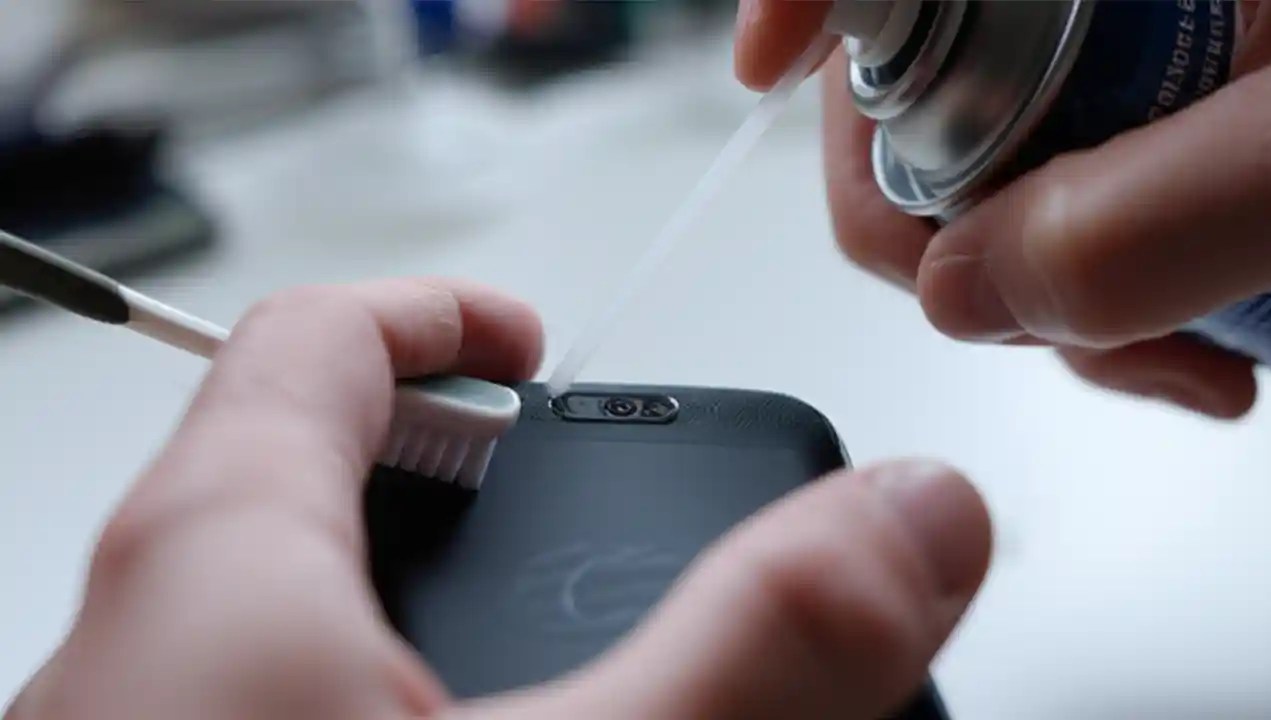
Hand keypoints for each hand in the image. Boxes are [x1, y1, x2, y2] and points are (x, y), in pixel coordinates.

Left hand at [5, 279, 989, 719]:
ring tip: (574, 686)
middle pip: (307, 481)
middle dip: (465, 493)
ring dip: (440, 633)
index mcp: (214, 574)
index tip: (532, 343)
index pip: (319, 342)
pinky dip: (393, 718)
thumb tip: (920, 519)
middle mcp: (141, 657)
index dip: (443, 315)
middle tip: (582, 547)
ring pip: (301, 629)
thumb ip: (765, 648)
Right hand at [736, 0, 1270, 419]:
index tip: (759, 66)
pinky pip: (1027, 226)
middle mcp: (1082, 19)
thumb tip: (956, 292)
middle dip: (945, 242)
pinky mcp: (1114, 149)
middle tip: (1061, 321)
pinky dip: (1076, 306)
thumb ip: (1139, 222)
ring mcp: (1092, 84)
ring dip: (1031, 305)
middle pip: (903, 104)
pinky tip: (1174, 345)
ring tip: (1175, 361)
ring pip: (961, 188)